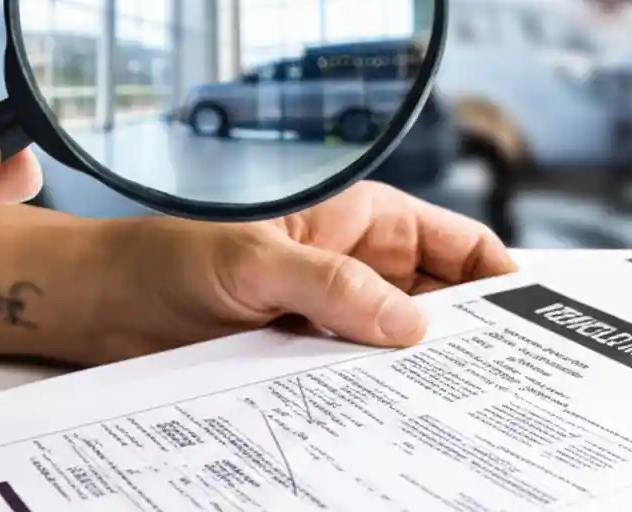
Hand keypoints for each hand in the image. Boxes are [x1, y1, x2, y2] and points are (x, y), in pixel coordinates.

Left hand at [58, 181, 515, 366]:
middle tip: (496, 378)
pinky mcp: (305, 352)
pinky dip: (375, 391)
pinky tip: (389, 414)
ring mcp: (332, 311)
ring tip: (450, 404)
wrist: (107, 302)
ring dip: (417, 368)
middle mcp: (354, 264)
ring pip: (398, 342)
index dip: (494, 275)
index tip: (524, 318)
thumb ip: (331, 286)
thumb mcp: (255, 258)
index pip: (452, 242)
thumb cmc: (170, 250)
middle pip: (436, 299)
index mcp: (358, 217)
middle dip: (465, 333)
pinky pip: (357, 372)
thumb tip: (409, 325)